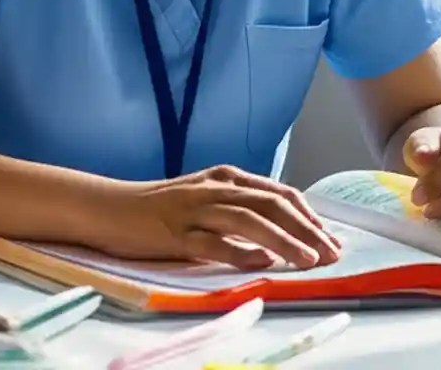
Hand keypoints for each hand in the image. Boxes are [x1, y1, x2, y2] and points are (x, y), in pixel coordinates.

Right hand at [95, 165, 342, 270]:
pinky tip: (261, 263)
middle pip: (270, 205)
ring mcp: (194, 210)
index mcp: (225, 178)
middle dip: (306, 229)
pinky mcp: (175, 234)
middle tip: (331, 252)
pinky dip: (240, 252)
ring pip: (248, 221)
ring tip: (308, 260)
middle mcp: (214, 189)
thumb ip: (240, 211)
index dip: (309, 216)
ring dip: (283, 240)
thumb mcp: (205, 199)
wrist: (109, 208)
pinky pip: (212, 244)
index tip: (330, 238)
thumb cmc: (160, 208)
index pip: (279, 193)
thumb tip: (279, 239)